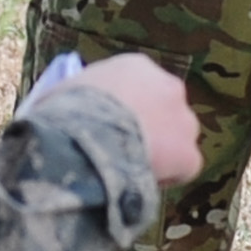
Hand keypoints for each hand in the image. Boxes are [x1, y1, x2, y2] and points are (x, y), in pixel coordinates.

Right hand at [67, 53, 201, 180]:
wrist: (85, 138)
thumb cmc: (66, 111)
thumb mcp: (63, 92)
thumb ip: (74, 97)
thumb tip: (60, 108)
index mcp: (136, 67)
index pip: (140, 88)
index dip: (126, 110)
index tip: (110, 127)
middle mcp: (168, 87)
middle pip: (164, 112)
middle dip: (148, 130)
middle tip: (122, 149)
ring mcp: (184, 121)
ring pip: (177, 141)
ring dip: (160, 153)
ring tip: (129, 170)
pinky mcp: (189, 155)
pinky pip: (181, 171)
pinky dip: (165, 179)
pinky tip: (139, 183)